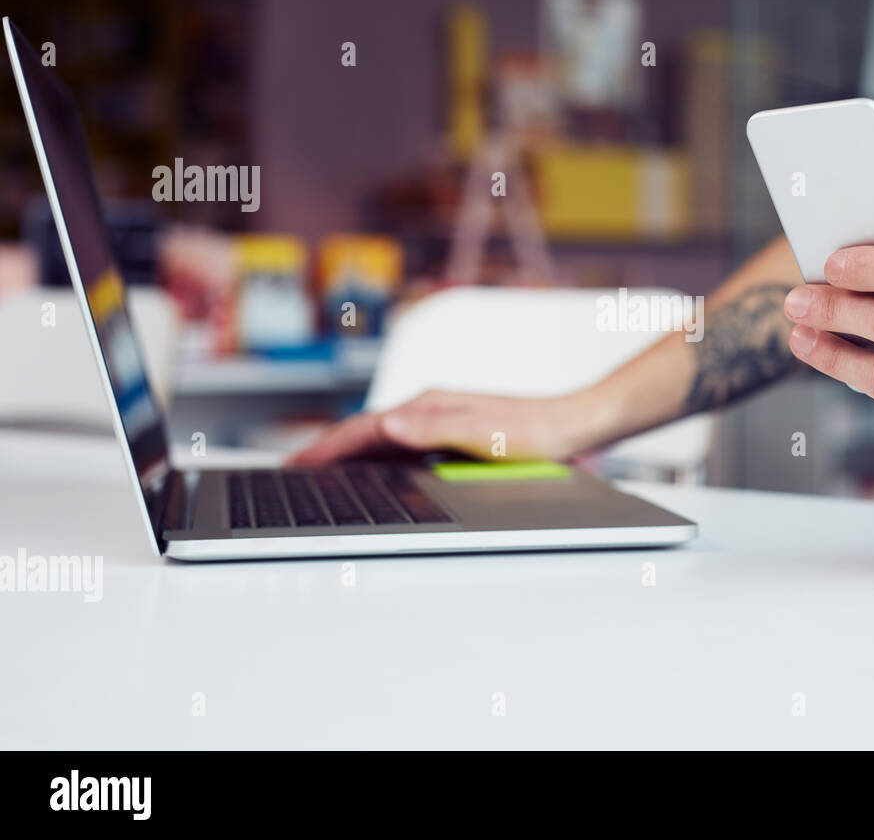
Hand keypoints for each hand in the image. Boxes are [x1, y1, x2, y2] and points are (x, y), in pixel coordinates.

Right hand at [287, 390, 601, 465]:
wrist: (573, 423)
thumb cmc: (537, 430)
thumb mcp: (485, 433)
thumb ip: (435, 428)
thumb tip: (389, 426)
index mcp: (429, 406)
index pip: (363, 428)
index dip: (327, 448)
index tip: (296, 465)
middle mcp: (430, 409)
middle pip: (364, 432)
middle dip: (327, 451)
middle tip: (293, 473)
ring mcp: (440, 420)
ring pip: (380, 439)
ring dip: (349, 455)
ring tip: (320, 475)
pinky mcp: (452, 433)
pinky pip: (401, 447)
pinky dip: (376, 459)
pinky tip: (373, 473)